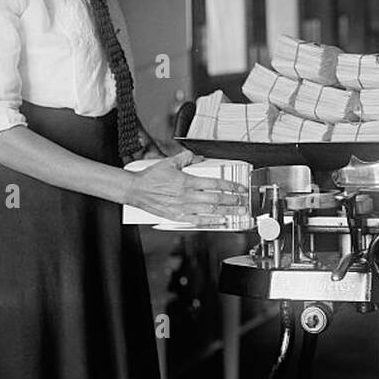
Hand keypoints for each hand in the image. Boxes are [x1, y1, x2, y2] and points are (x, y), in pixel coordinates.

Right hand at [125, 150, 251, 226]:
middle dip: (233, 201)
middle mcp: (187, 195)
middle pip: (216, 199)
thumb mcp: (169, 162)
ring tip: (238, 214)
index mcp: (187, 181)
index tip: (240, 189)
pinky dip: (210, 222)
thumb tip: (197, 157)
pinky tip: (220, 222)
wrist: (134, 190)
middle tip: (244, 203)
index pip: (215, 184)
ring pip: (209, 211)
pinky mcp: (177, 216)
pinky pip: (197, 221)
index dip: (231, 187)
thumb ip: (185, 158)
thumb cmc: (150, 177)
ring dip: (226, 213)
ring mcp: (183, 207)